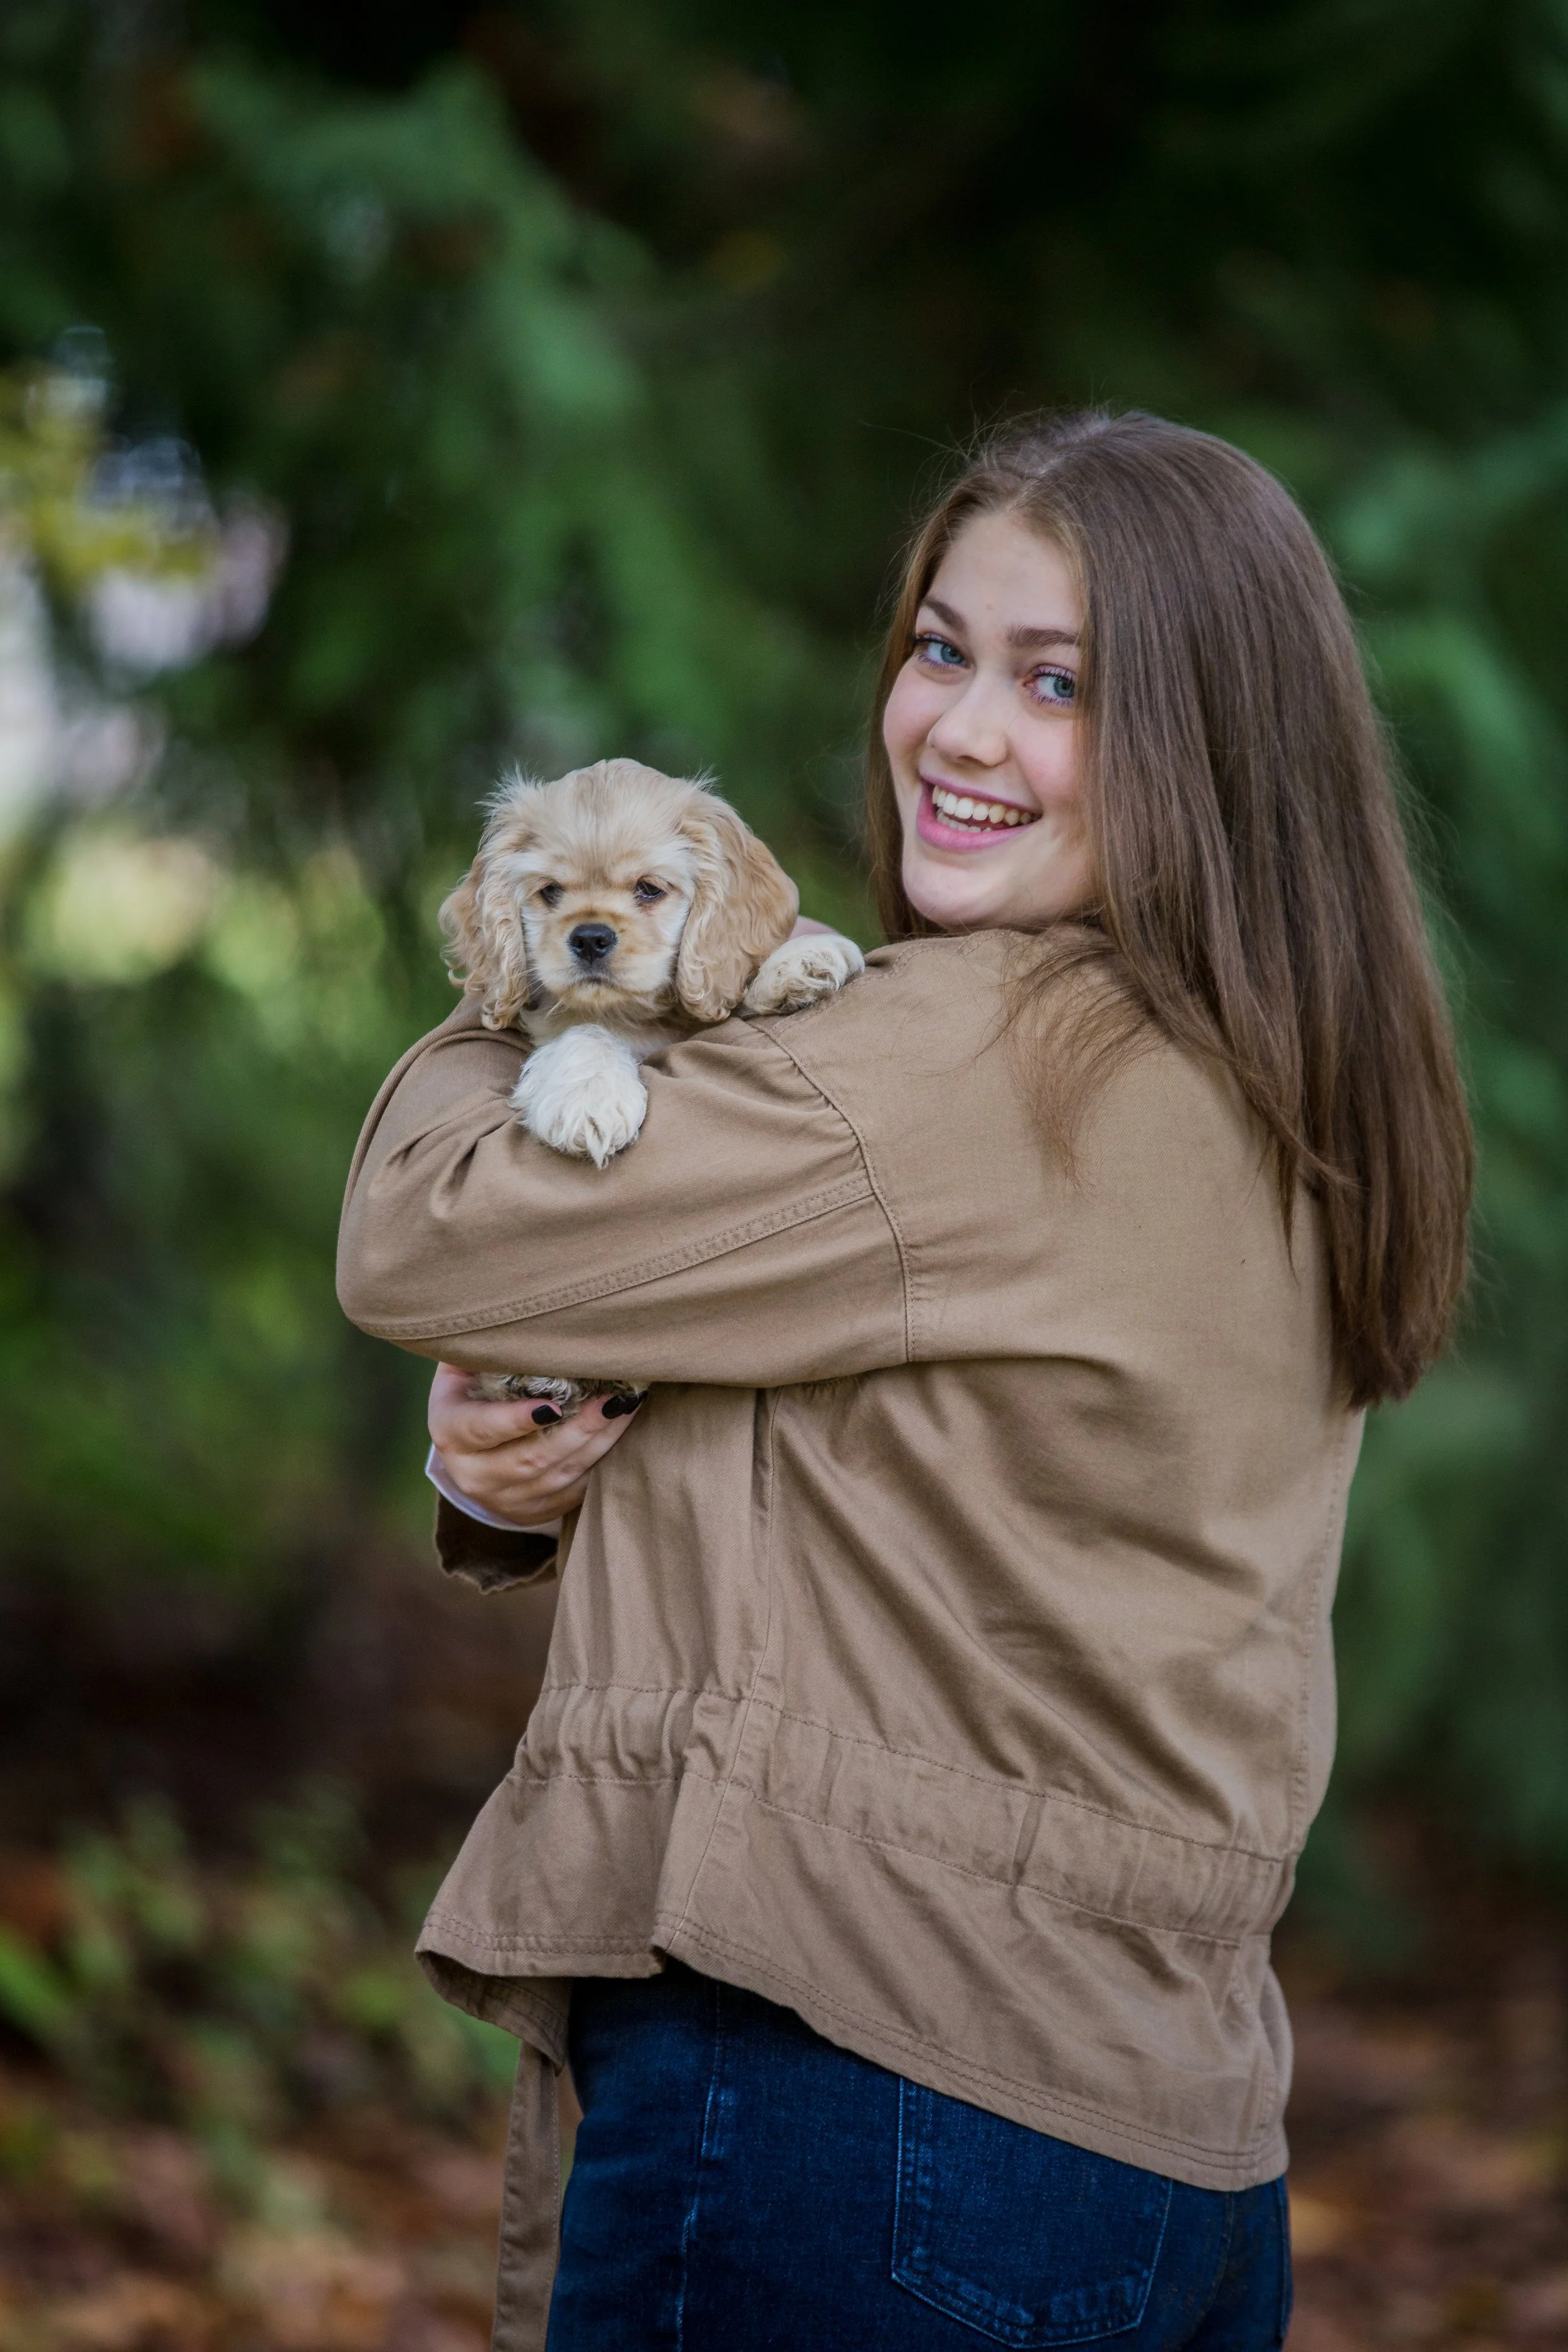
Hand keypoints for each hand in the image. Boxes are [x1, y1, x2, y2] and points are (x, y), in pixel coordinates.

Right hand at [427, 1362, 640, 1526]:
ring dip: (598, 1442)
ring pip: (560, 1475)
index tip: (554, 1405)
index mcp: (450, 1432)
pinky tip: (620, 1433)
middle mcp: (473, 1473)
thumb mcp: (462, 1368)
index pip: (482, 1429)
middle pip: (532, 1457)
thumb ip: (481, 1348)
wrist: (468, 1450)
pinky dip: (601, 1464)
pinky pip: (573, 1492)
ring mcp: (504, 1498)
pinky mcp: (532, 1511)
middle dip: (578, 1428)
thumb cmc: (473, 1390)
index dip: (516, 1419)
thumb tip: (516, 1316)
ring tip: (626, 1408)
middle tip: (612, 1399)